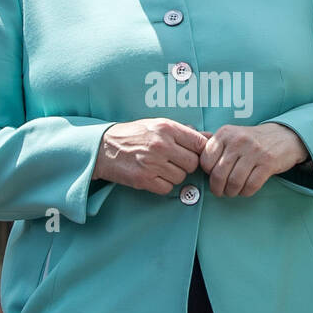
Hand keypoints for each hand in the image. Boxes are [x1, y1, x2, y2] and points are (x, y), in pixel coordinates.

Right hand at [93, 118, 208, 194]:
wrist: (103, 147)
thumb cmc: (132, 134)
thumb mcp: (156, 124)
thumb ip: (182, 131)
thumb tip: (209, 137)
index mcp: (166, 128)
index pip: (199, 143)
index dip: (200, 151)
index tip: (194, 153)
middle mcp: (161, 145)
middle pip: (192, 163)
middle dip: (186, 164)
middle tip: (174, 161)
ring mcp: (152, 163)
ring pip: (181, 177)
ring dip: (174, 175)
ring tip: (160, 167)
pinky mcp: (144, 179)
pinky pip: (167, 188)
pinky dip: (163, 184)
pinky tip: (153, 175)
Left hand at [199, 123, 307, 197]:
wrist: (283, 136)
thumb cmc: (251, 140)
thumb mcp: (231, 134)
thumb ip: (212, 143)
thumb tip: (190, 151)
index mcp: (224, 133)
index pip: (206, 160)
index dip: (207, 173)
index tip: (212, 177)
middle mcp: (237, 141)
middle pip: (218, 174)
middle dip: (217, 188)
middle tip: (220, 191)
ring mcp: (253, 151)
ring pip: (234, 182)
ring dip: (231, 192)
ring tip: (232, 191)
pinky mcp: (267, 163)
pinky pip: (251, 185)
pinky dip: (246, 192)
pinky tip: (245, 189)